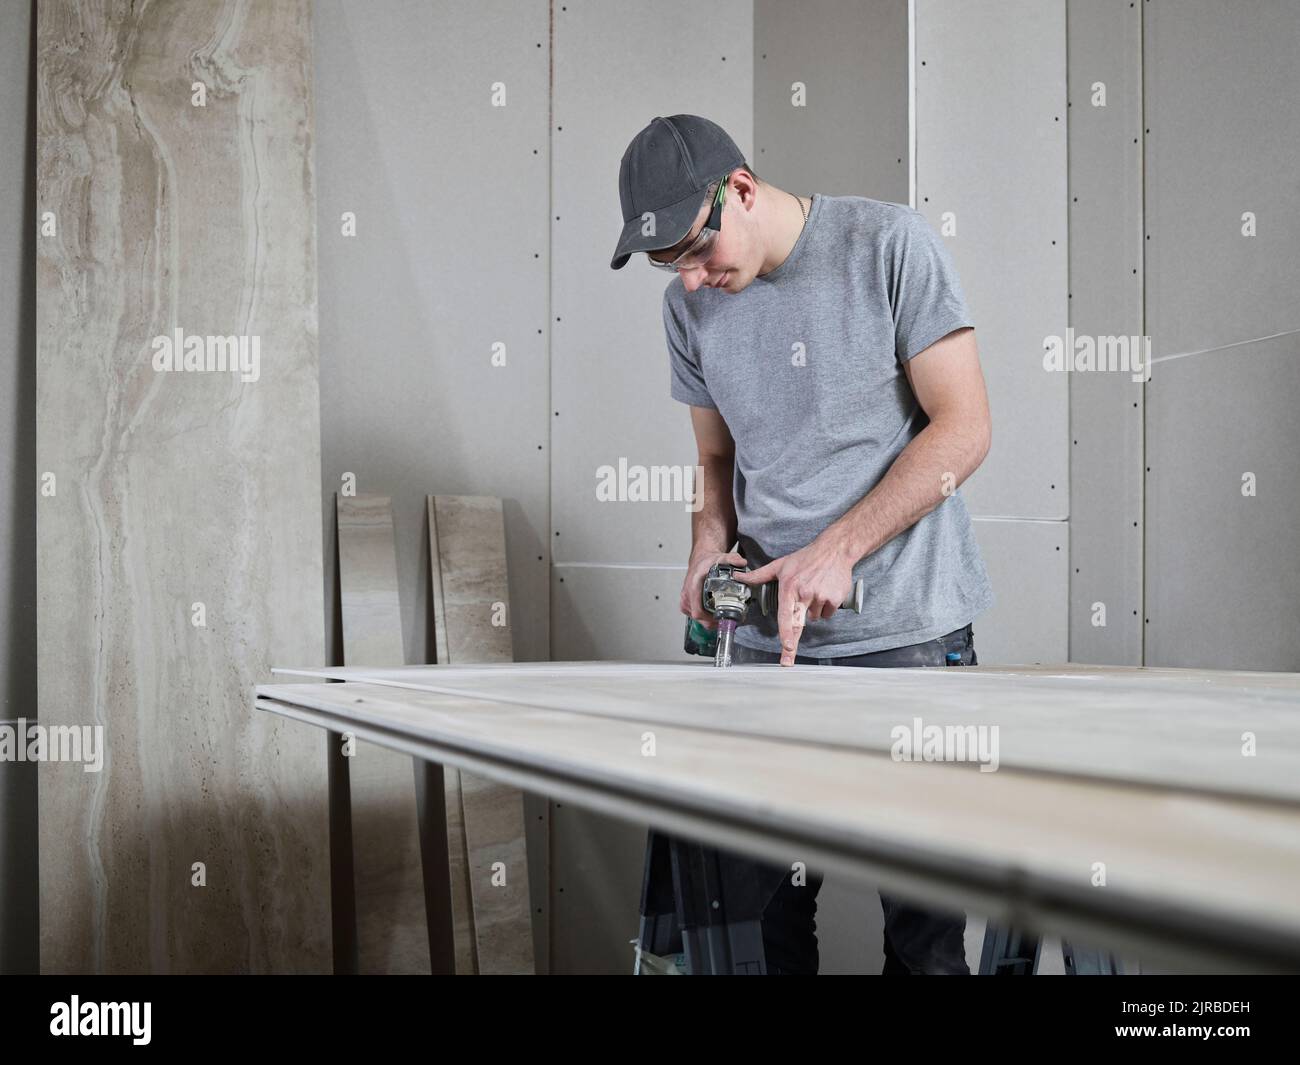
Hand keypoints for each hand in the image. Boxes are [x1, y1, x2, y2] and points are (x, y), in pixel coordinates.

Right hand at [680, 547, 749, 630]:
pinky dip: (704, 617)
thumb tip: (742, 562)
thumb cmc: (708, 562)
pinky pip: (695, 615)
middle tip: (728, 620)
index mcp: (693, 585)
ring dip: (709, 620)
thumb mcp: (722, 558)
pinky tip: (714, 614)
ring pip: (697, 618)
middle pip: (699, 617)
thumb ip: (733, 559)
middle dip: (714, 621)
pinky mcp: (686, 602)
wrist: (699, 560)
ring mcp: (685, 599)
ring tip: (723, 618)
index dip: (710, 619)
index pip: (698, 610)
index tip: (722, 618)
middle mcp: (687, 594)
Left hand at [734, 534, 854, 665]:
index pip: (786, 615)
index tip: (788, 647)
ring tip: (814, 591)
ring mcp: (821, 596)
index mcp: (790, 588)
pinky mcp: (835, 599)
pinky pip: (827, 614)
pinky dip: (825, 607)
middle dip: (792, 642)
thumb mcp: (780, 565)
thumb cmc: (806, 558)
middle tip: (787, 660)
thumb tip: (739, 577)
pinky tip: (824, 592)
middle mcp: (805, 593)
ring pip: (813, 617)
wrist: (834, 550)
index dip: (786, 633)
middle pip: (799, 624)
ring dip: (812, 610)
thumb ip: (759, 575)